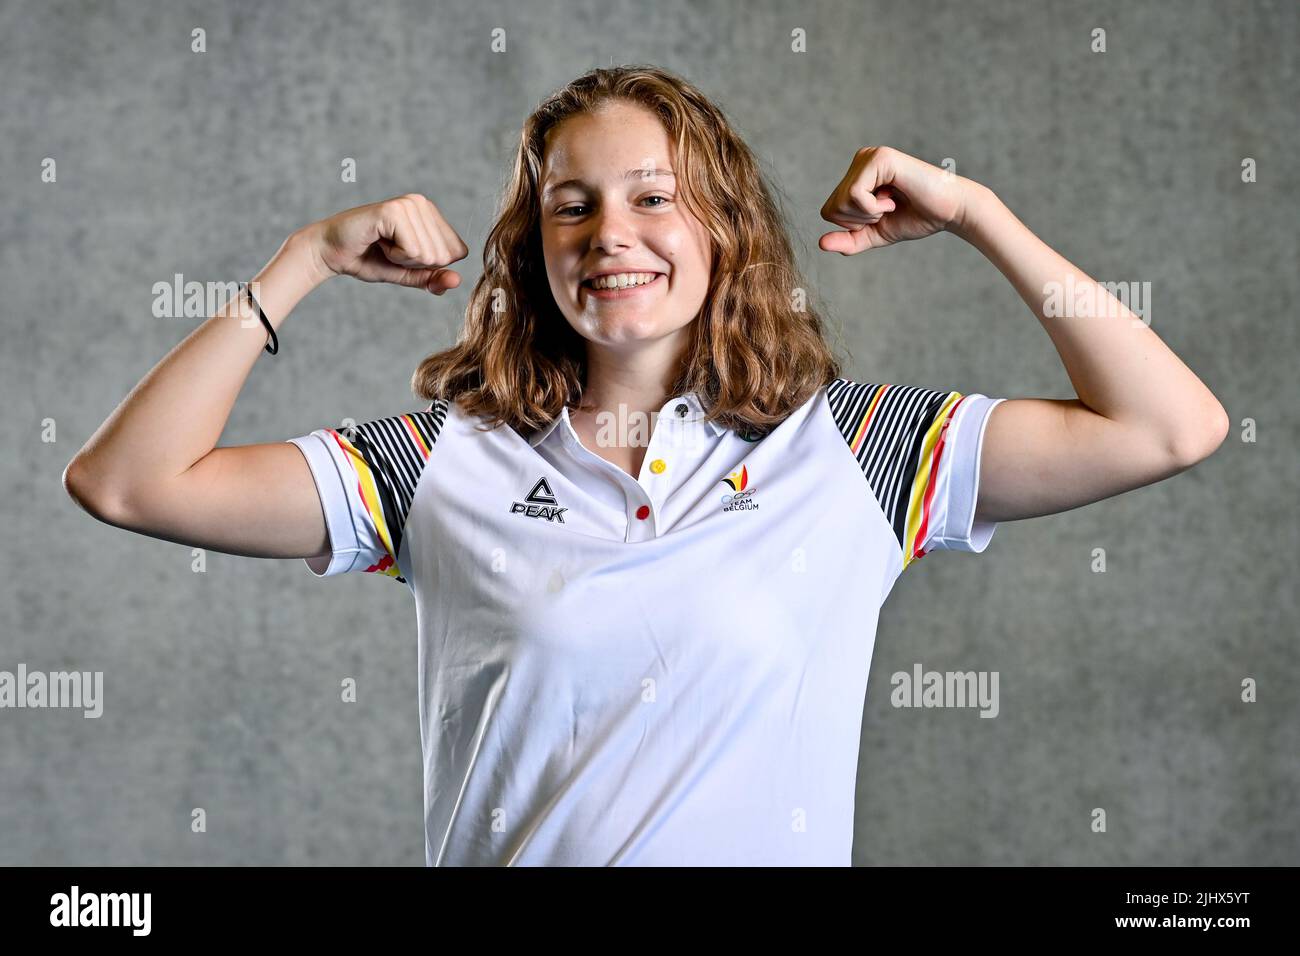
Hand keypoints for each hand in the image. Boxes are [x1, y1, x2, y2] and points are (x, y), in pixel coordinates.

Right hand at [304, 194, 468, 293]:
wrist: (330, 252)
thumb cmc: (368, 259)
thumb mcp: (408, 273)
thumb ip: (433, 278)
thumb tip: (458, 281)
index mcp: (431, 213)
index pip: (458, 252)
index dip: (429, 265)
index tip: (402, 253)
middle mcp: (422, 203)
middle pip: (444, 255)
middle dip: (415, 263)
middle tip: (389, 250)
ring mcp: (409, 203)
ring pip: (429, 254)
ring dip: (403, 259)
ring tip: (383, 244)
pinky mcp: (394, 210)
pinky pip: (413, 250)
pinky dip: (395, 256)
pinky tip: (378, 241)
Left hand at [818, 146, 973, 254]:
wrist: (949, 211)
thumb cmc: (915, 218)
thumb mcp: (874, 234)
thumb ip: (848, 240)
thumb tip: (820, 244)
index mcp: (856, 175)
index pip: (829, 212)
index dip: (853, 226)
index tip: (881, 214)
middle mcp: (860, 160)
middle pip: (831, 208)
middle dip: (859, 221)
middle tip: (887, 209)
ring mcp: (869, 156)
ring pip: (840, 202)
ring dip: (868, 214)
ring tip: (892, 202)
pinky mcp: (879, 158)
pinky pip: (854, 195)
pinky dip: (873, 208)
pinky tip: (893, 197)